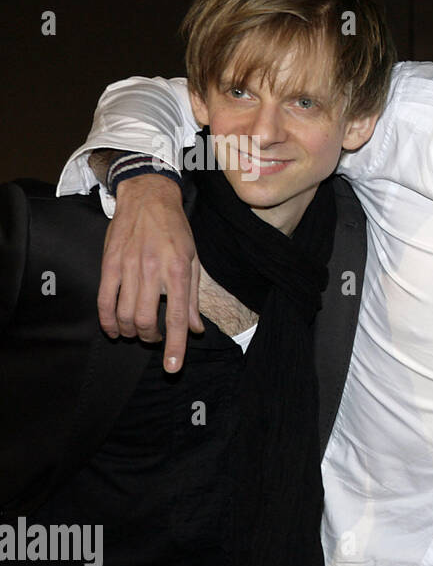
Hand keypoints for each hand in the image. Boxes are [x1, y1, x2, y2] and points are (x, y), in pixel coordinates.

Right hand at [98, 175, 202, 370]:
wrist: (148, 198)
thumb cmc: (176, 230)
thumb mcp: (194, 261)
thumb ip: (193, 298)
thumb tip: (195, 330)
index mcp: (179, 272)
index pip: (178, 319)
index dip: (176, 347)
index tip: (172, 368)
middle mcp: (153, 271)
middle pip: (146, 321)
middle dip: (149, 339)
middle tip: (154, 339)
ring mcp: (128, 267)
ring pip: (124, 315)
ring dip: (130, 332)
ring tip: (137, 332)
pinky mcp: (109, 264)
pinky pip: (104, 300)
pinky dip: (107, 321)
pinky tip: (113, 329)